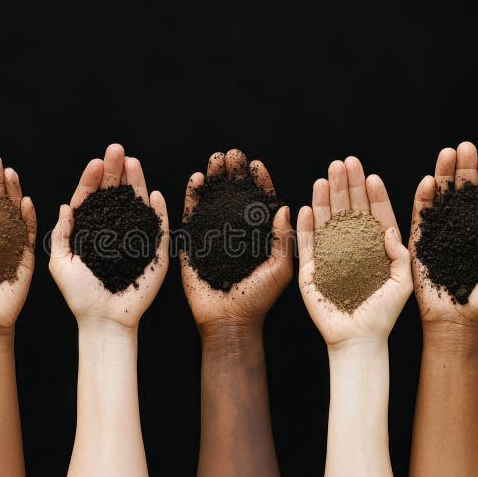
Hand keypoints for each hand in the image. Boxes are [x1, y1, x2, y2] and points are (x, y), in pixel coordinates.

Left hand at [48, 144, 169, 329]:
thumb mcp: (60, 262)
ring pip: (136, 204)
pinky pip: (159, 227)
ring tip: (132, 161)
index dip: (93, 179)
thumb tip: (66, 205)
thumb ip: (62, 234)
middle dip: (116, 171)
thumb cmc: (79, 296)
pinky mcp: (154, 251)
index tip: (95, 162)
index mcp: (91, 230)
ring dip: (136, 182)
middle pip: (115, 194)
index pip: (91, 198)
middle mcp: (114, 230)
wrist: (104, 320)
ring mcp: (135, 239)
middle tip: (116, 150)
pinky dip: (158, 210)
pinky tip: (153, 192)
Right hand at [180, 149, 293, 334]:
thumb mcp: (281, 269)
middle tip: (233, 155)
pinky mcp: (193, 241)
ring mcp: (214, 233)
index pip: (261, 199)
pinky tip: (197, 178)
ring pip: (214, 197)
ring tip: (216, 159)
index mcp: (260, 233)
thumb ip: (284, 239)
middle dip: (234, 172)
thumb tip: (286, 207)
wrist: (227, 321)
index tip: (256, 164)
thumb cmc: (259, 299)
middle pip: (236, 192)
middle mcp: (237, 229)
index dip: (260, 181)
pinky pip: (192, 213)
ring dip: (215, 177)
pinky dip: (193, 195)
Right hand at [297, 157, 411, 347]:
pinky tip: (308, 205)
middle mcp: (352, 248)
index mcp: (375, 249)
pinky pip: (307, 243)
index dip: (372, 195)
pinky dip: (306, 225)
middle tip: (344, 163)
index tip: (370, 175)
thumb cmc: (384, 316)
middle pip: (349, 210)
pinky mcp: (311, 269)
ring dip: (326, 197)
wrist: (358, 340)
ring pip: (327, 220)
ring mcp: (330, 257)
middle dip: (347, 186)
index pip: (374, 215)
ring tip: (325, 176)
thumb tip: (389, 227)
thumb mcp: (402, 282)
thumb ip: (399, 254)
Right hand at [409, 142, 477, 332]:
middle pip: (464, 191)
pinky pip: (420, 215)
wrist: (456, 321)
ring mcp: (440, 233)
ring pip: (442, 197)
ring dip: (444, 173)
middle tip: (465, 147)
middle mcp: (463, 228)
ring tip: (446, 153)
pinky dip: (423, 197)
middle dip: (465, 167)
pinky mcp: (419, 241)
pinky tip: (428, 180)